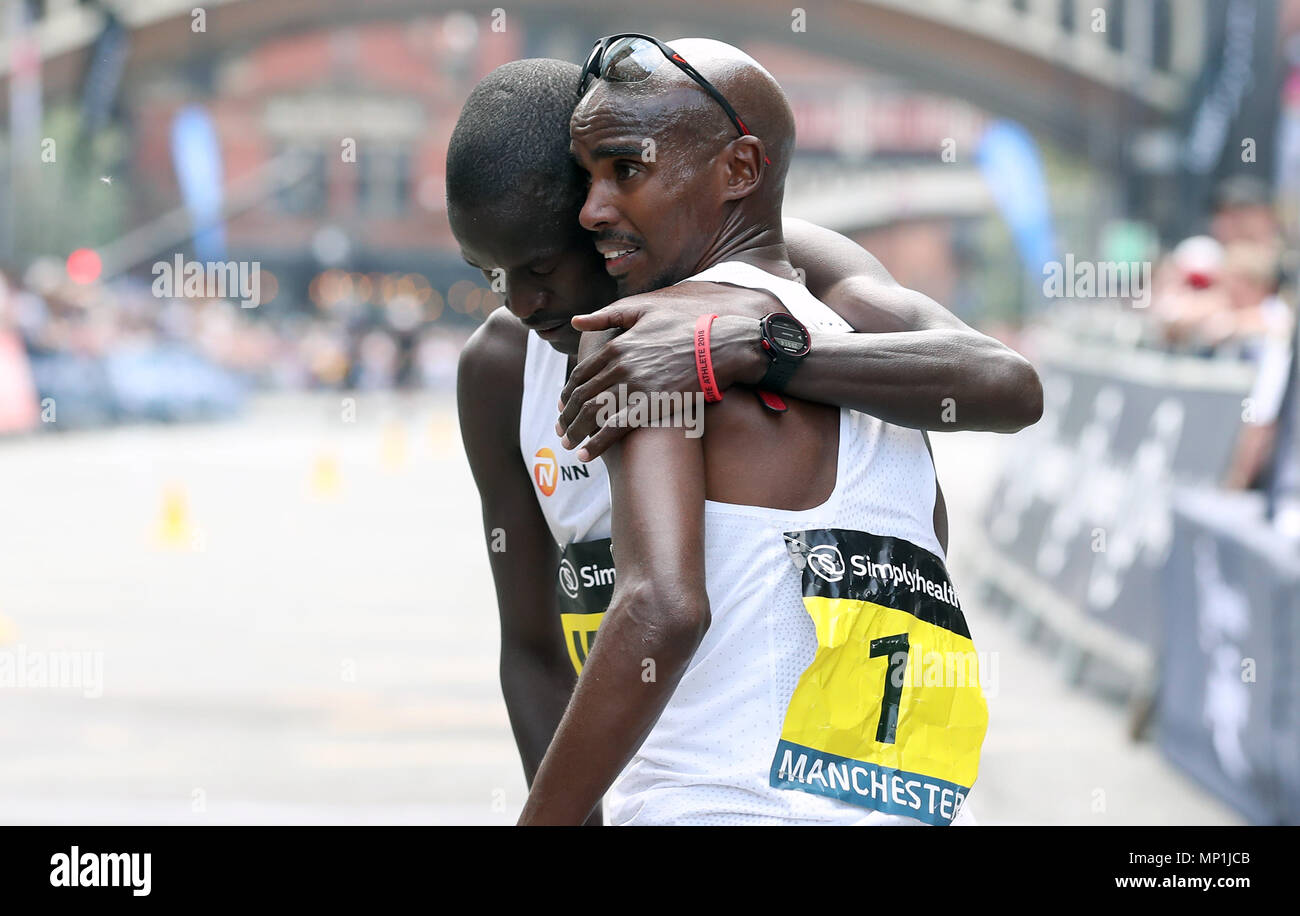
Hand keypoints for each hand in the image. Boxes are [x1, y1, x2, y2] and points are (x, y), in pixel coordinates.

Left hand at [556, 294, 762, 461]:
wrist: (719, 346)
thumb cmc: (684, 327)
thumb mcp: (643, 311)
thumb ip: (606, 316)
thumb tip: (575, 320)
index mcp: (615, 345)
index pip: (580, 375)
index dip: (567, 393)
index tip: (562, 406)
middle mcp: (619, 366)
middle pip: (581, 396)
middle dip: (566, 416)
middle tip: (560, 430)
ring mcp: (634, 386)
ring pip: (592, 413)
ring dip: (576, 432)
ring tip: (569, 444)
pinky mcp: (650, 405)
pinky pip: (614, 428)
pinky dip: (596, 444)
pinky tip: (586, 455)